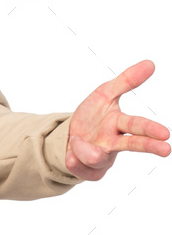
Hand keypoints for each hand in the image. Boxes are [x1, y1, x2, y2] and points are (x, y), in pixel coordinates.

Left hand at [63, 60, 169, 179]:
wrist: (71, 136)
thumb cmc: (94, 114)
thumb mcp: (105, 93)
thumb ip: (126, 80)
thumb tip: (151, 63)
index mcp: (119, 124)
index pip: (137, 125)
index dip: (150, 129)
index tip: (166, 134)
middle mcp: (115, 142)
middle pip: (133, 144)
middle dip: (149, 146)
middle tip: (167, 150)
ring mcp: (103, 158)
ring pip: (95, 157)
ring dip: (82, 148)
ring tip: (76, 139)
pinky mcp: (90, 171)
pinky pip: (77, 165)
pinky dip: (71, 156)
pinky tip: (72, 152)